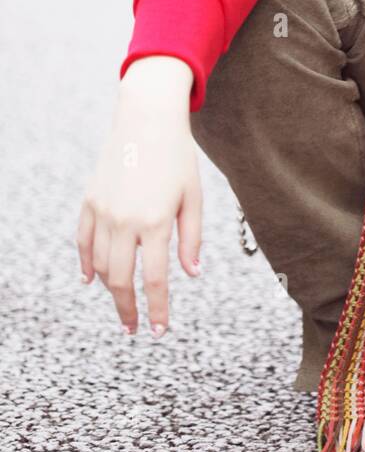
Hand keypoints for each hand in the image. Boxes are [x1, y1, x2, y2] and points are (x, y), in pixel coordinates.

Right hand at [77, 59, 201, 336]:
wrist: (147, 121)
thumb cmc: (177, 158)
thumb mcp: (193, 198)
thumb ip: (191, 239)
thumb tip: (190, 274)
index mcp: (155, 221)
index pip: (154, 280)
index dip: (157, 309)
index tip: (159, 330)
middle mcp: (125, 220)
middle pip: (122, 280)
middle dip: (128, 310)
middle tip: (134, 329)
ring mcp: (103, 211)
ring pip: (102, 265)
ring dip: (111, 289)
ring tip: (123, 304)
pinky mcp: (90, 201)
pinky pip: (84, 241)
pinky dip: (87, 263)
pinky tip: (92, 280)